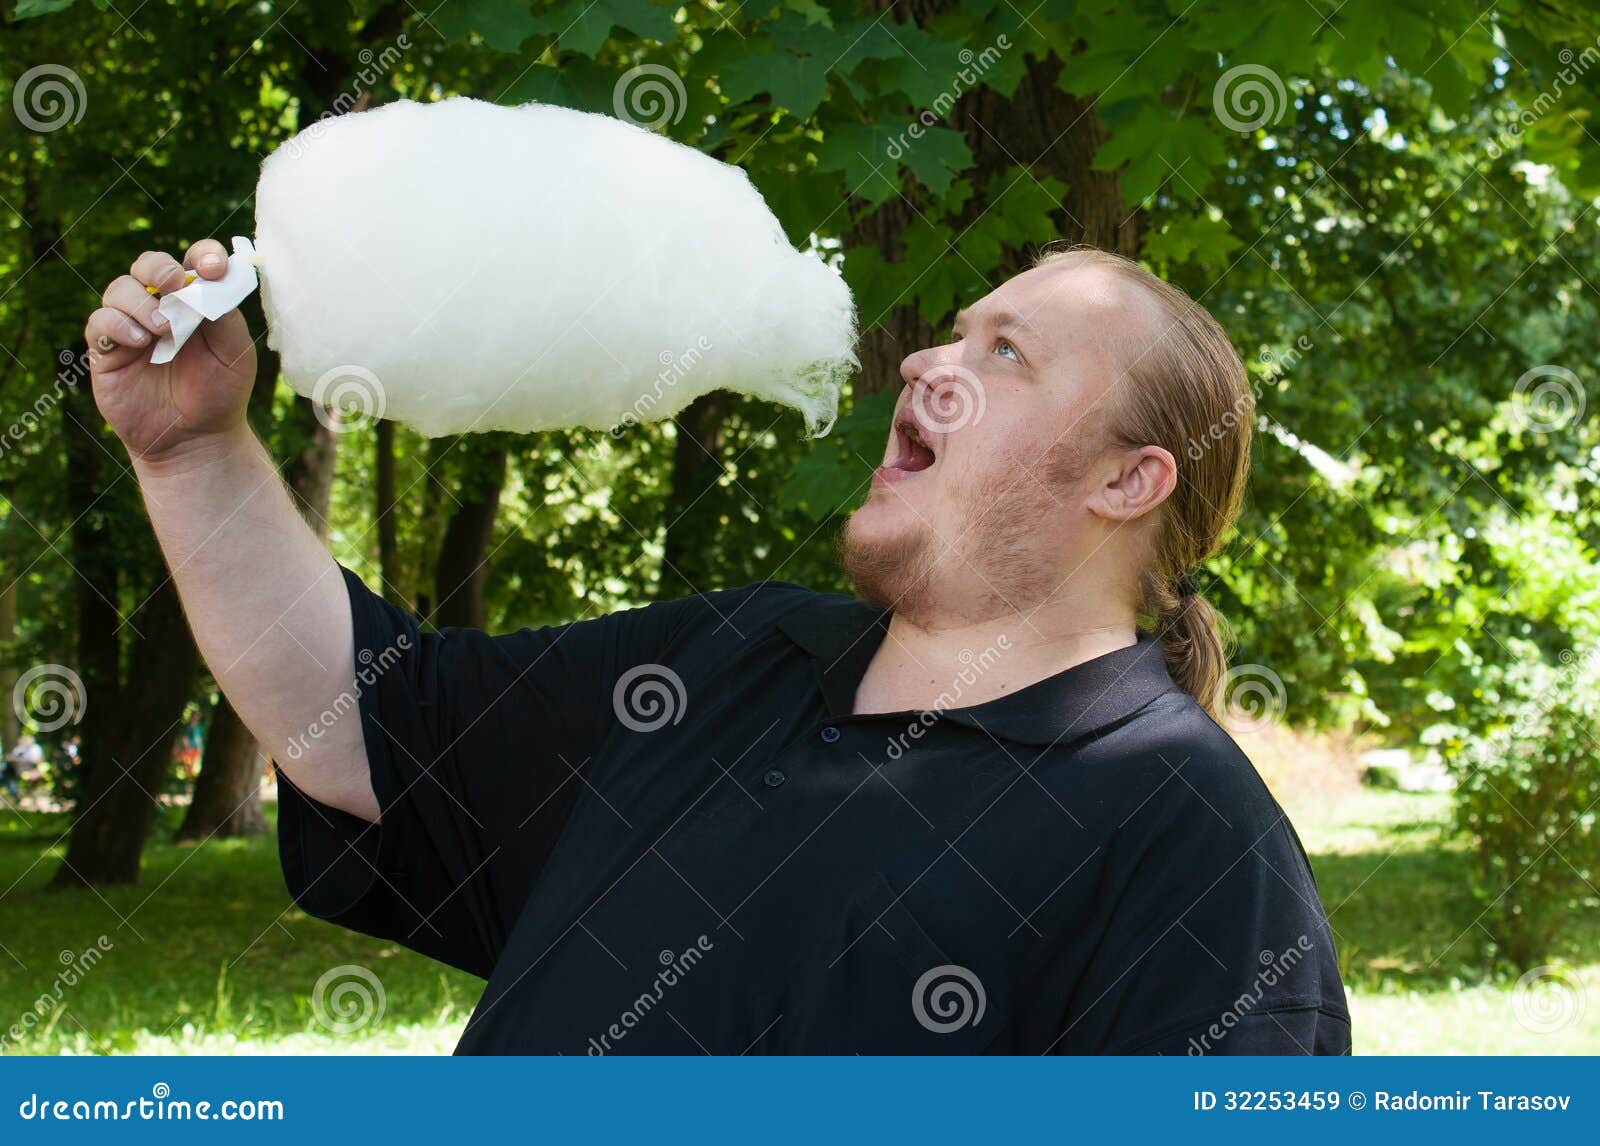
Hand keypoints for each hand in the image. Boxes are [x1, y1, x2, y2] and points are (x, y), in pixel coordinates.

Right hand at [85, 239, 257, 463]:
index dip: (202, 255)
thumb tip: (205, 280)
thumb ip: (224, 314)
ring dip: (141, 302)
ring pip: (120, 288)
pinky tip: (141, 342)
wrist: (197, 439)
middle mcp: (161, 307)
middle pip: (148, 264)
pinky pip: (100, 322)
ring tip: (163, 330)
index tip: (212, 267)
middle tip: (176, 284)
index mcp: (195, 302)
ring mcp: (131, 327)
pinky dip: (118, 325)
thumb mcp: (235, 353)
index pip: (193, 261)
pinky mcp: (107, 351)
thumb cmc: (220, 393)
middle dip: (160, 267)